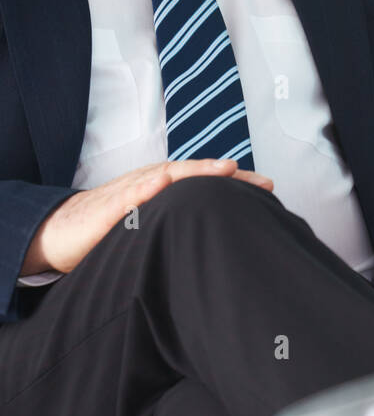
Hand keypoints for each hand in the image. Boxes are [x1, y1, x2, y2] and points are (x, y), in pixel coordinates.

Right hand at [21, 158, 274, 276]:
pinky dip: (146, 187)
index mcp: (165, 189)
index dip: (237, 184)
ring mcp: (130, 192)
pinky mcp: (107, 208)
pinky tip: (162, 183)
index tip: (270, 190)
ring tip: (224, 169)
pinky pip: (128, 196)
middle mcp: (152, 183)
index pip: (205, 183)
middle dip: (229, 176)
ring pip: (167, 176)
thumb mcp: (151, 226)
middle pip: (195, 174)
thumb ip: (180, 229)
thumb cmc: (110, 230)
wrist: (61, 233)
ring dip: (196, 171)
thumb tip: (218, 245)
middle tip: (263, 183)